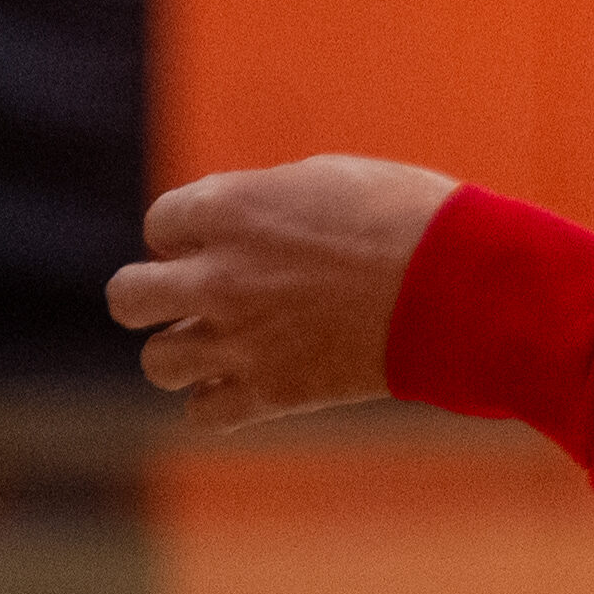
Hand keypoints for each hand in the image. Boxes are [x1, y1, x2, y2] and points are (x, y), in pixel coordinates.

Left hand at [106, 155, 459, 432]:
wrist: (466, 286)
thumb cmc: (413, 218)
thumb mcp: (332, 179)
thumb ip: (265, 200)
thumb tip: (238, 221)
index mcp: (231, 209)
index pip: (161, 225)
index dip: (190, 235)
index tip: (226, 243)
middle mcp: (219, 275)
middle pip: (128, 298)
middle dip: (154, 298)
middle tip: (200, 300)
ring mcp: (240, 339)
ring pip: (158, 362)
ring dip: (186, 354)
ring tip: (227, 347)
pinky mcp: (272, 392)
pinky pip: (203, 413)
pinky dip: (222, 402)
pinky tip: (254, 384)